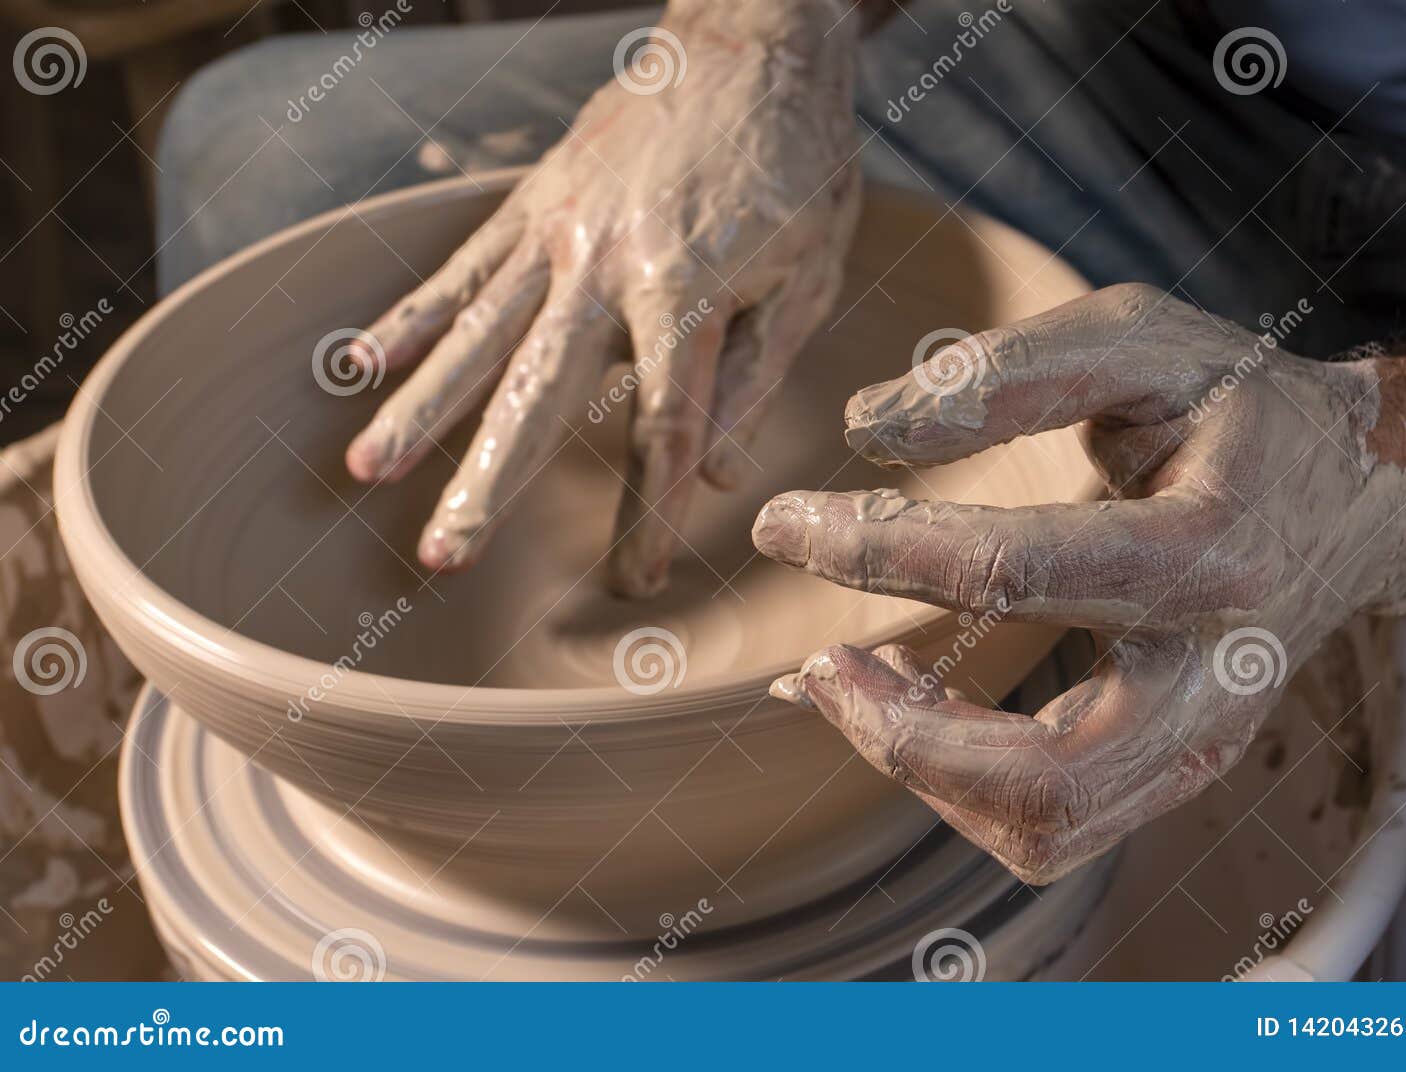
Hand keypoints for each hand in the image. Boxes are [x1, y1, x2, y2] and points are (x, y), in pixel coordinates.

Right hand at [344, 1, 862, 595]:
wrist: (754, 42)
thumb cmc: (798, 166)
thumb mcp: (809, 276)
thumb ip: (754, 376)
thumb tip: (712, 473)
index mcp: (689, 292)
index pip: (664, 431)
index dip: (646, 515)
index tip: (634, 584)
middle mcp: (608, 266)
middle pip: (540, 394)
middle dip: (488, 482)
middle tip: (443, 556)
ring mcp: (558, 231)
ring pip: (478, 331)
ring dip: (420, 405)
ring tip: (366, 469)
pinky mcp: (532, 200)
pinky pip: (461, 267)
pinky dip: (410, 315)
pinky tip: (356, 361)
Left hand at [752, 283, 1405, 881]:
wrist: (1358, 495)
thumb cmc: (1239, 407)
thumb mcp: (1142, 342)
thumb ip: (1006, 375)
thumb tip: (863, 427)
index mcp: (1214, 549)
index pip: (1019, 572)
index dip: (880, 549)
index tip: (783, 522)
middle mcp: (1219, 674)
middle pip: (1043, 776)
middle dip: (900, 734)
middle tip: (813, 663)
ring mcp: (1206, 742)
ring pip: (1044, 828)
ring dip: (919, 774)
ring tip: (839, 684)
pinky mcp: (1179, 770)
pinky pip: (1053, 825)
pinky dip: (952, 786)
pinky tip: (891, 712)